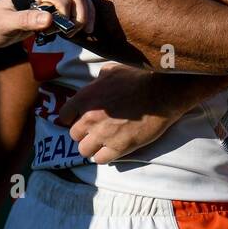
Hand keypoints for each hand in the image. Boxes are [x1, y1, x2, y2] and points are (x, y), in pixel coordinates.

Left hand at [0, 0, 94, 49]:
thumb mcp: (4, 24)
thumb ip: (25, 20)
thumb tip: (49, 19)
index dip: (69, 15)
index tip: (66, 32)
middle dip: (82, 12)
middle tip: (80, 31)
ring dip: (84, 12)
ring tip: (83, 30)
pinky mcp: (49, 6)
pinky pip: (72, 5)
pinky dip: (79, 15)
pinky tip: (78, 29)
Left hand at [57, 64, 207, 163]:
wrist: (163, 92)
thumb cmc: (140, 77)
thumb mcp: (115, 69)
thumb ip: (100, 78)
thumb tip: (97, 80)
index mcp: (86, 98)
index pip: (64, 115)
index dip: (73, 117)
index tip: (81, 118)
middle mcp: (90, 118)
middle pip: (74, 135)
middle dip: (84, 133)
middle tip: (96, 130)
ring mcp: (103, 135)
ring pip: (84, 150)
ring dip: (93, 146)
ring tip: (104, 142)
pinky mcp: (119, 147)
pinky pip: (101, 159)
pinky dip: (105, 156)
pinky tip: (113, 149)